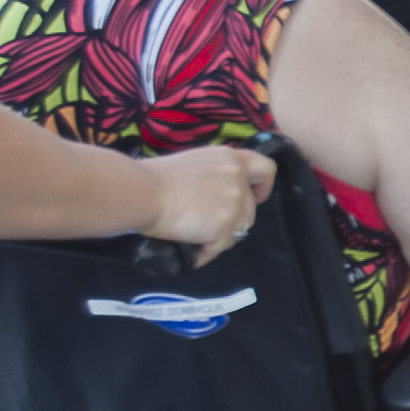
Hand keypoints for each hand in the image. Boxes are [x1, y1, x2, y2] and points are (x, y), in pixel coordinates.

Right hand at [134, 143, 278, 262]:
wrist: (143, 192)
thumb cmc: (155, 178)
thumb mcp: (195, 165)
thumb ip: (214, 177)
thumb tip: (215, 199)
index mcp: (229, 157)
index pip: (266, 169)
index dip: (263, 187)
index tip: (255, 198)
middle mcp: (237, 178)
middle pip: (249, 210)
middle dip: (231, 221)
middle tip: (206, 225)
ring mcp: (234, 203)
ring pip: (238, 231)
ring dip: (218, 237)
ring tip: (193, 236)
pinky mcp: (225, 226)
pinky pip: (220, 247)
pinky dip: (204, 252)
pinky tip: (190, 250)